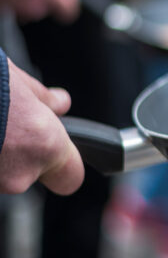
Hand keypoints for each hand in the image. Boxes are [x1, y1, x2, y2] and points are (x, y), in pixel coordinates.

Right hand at [0, 61, 83, 194]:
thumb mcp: (17, 79)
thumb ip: (42, 99)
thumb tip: (61, 103)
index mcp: (46, 145)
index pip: (71, 178)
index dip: (63, 164)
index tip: (53, 149)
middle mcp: (20, 173)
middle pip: (28, 175)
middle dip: (18, 154)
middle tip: (3, 123)